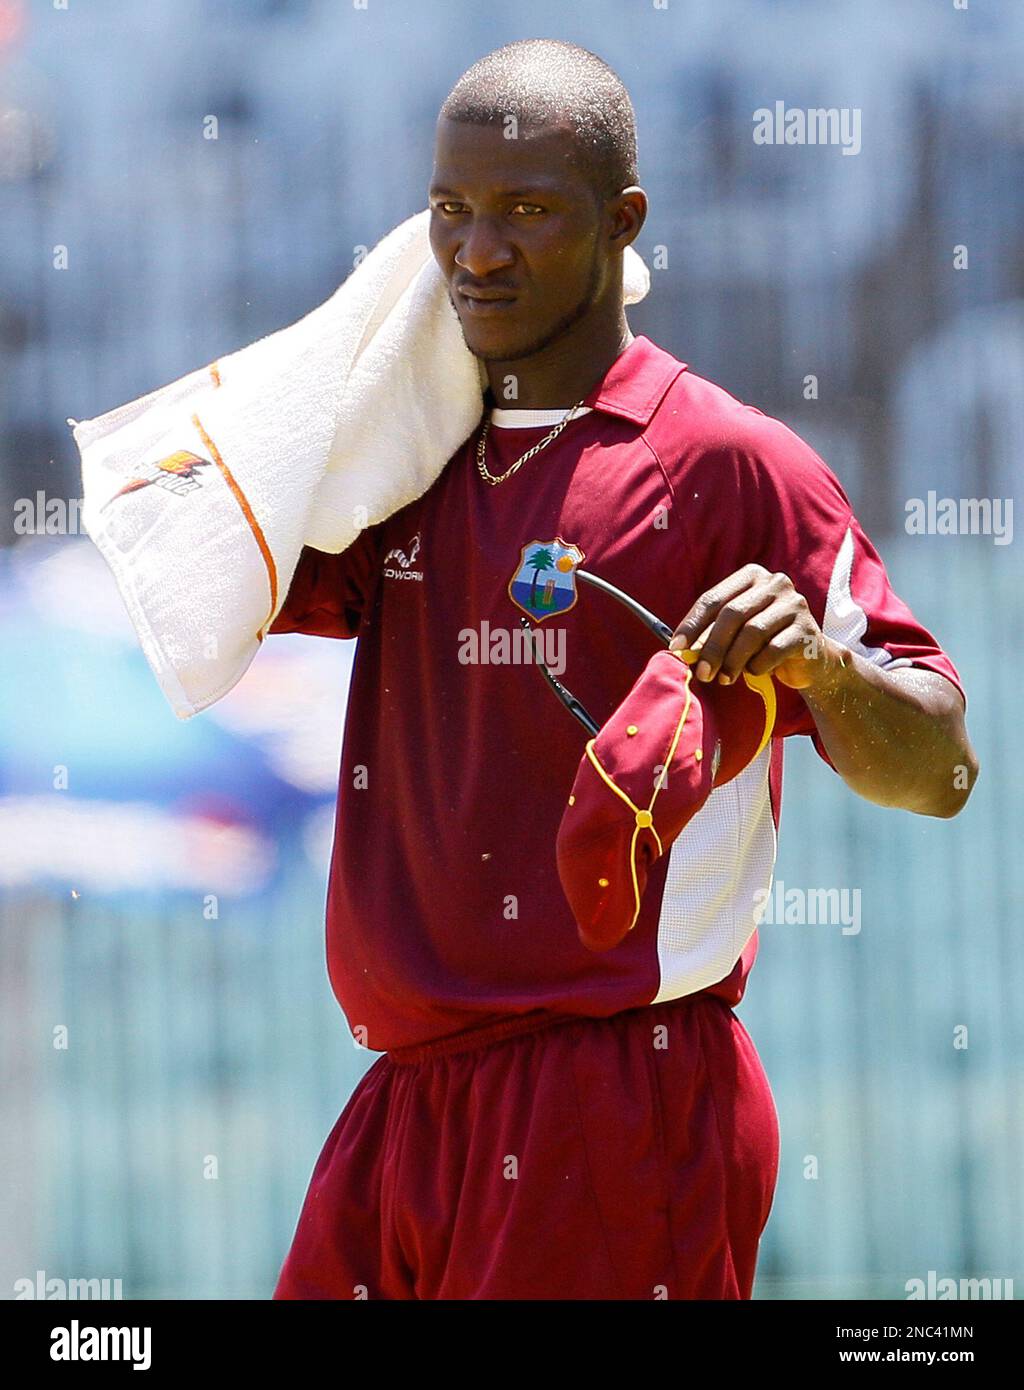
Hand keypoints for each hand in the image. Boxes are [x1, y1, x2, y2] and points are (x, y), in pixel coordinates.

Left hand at [668, 563, 841, 690]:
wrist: (809, 660)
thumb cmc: (763, 642)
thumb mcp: (735, 633)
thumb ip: (710, 634)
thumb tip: (681, 650)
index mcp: (751, 576)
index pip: (713, 598)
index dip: (692, 625)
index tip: (677, 649)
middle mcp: (775, 583)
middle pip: (732, 614)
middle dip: (712, 647)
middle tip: (702, 673)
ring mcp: (795, 604)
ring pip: (752, 632)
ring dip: (733, 660)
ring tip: (724, 678)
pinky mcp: (807, 629)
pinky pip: (773, 649)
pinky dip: (758, 665)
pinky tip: (754, 672)